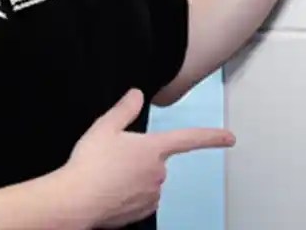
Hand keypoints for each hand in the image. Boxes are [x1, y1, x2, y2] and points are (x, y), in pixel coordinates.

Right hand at [55, 89, 235, 228]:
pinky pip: (140, 200)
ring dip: (133, 178)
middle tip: (112, 159)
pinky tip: (109, 192)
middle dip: (139, 159)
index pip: (189, 139)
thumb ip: (124, 109)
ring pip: (147, 181)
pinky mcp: (141, 212)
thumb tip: (136, 94)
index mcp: (154, 149)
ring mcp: (152, 195)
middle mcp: (158, 173)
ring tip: (107, 177)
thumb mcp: (104, 127)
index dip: (212, 137)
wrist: (75, 200)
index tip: (230, 138)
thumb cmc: (89, 164)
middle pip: (156, 160)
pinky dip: (128, 196)